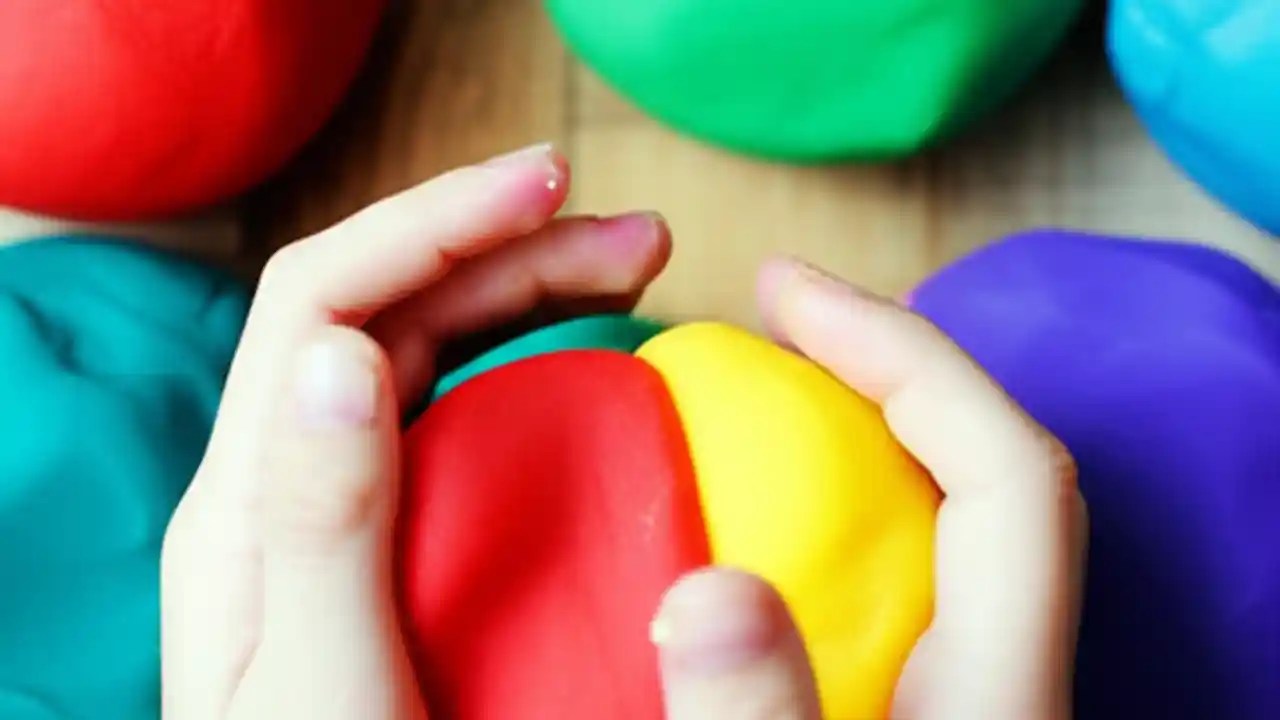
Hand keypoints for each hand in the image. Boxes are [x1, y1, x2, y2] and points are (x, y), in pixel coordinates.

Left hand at [160, 144, 674, 718]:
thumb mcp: (322, 685)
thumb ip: (325, 526)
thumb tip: (343, 350)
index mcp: (249, 500)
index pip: (324, 299)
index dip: (433, 221)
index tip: (551, 190)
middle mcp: (281, 477)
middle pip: (381, 305)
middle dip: (505, 245)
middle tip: (640, 240)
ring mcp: (330, 500)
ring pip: (415, 344)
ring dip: (516, 286)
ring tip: (627, 269)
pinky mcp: (380, 530)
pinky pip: (444, 410)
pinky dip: (516, 358)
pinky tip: (577, 359)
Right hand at [646, 258, 1086, 719]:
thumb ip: (757, 718)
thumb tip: (709, 591)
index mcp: (1003, 685)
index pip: (1007, 470)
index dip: (906, 354)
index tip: (785, 294)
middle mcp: (1006, 666)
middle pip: (988, 464)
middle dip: (892, 361)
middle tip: (781, 311)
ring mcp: (971, 683)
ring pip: (949, 514)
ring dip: (869, 422)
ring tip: (778, 373)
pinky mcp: (930, 702)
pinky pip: (903, 566)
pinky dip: (843, 500)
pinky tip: (769, 510)